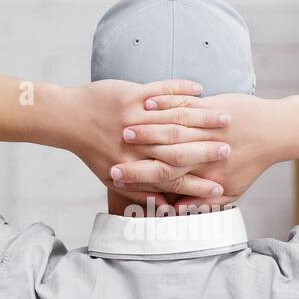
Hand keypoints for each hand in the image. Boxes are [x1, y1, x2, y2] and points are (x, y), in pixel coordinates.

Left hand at [59, 79, 231, 203]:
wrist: (67, 118)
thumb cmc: (92, 149)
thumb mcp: (111, 176)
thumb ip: (138, 192)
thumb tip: (164, 209)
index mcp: (134, 167)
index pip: (174, 180)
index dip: (199, 184)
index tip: (221, 186)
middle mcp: (136, 146)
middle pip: (181, 151)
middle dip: (208, 151)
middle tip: (231, 150)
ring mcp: (135, 118)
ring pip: (176, 119)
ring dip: (203, 118)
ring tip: (226, 118)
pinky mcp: (131, 95)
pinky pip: (162, 89)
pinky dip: (181, 89)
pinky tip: (200, 88)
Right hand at [111, 91, 280, 208]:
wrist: (274, 133)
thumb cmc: (251, 163)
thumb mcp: (231, 189)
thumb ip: (203, 203)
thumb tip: (176, 212)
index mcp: (200, 172)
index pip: (159, 176)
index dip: (134, 176)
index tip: (114, 176)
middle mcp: (198, 149)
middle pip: (154, 148)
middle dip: (128, 148)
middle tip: (107, 149)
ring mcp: (202, 124)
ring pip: (164, 124)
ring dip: (140, 124)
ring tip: (119, 125)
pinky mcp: (206, 104)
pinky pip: (180, 102)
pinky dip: (161, 102)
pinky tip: (142, 104)